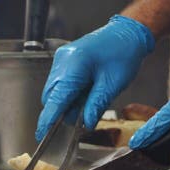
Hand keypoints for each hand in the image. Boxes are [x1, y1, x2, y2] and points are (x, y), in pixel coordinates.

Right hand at [36, 15, 154, 139]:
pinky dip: (69, 93)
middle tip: (82, 118)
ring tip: (89, 100)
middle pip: (51, 96)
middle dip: (63, 111)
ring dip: (67, 102)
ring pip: (54, 91)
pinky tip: (85, 92)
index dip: (48, 119)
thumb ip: (96, 106)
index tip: (42, 134)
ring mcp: (61, 59)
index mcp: (74, 65)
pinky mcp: (64, 61)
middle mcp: (63, 61)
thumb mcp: (113, 85)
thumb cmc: (123, 54)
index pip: (56, 99)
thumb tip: (85, 124)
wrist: (127, 34)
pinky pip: (60, 83)